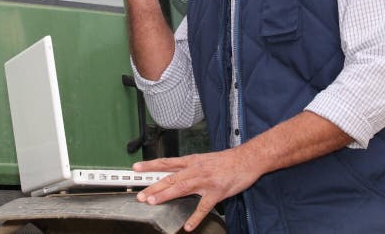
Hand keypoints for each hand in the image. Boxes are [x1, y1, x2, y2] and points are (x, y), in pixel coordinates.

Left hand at [133, 148, 260, 231]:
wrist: (248, 159)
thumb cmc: (227, 160)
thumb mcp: (205, 159)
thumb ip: (190, 166)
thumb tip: (176, 173)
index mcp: (192, 161)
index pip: (167, 162)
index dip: (151, 164)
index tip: (136, 167)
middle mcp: (196, 169)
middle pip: (171, 177)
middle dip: (154, 186)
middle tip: (141, 195)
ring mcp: (206, 181)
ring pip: (182, 188)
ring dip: (167, 195)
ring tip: (154, 203)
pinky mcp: (217, 192)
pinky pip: (204, 206)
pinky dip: (195, 217)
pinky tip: (188, 226)